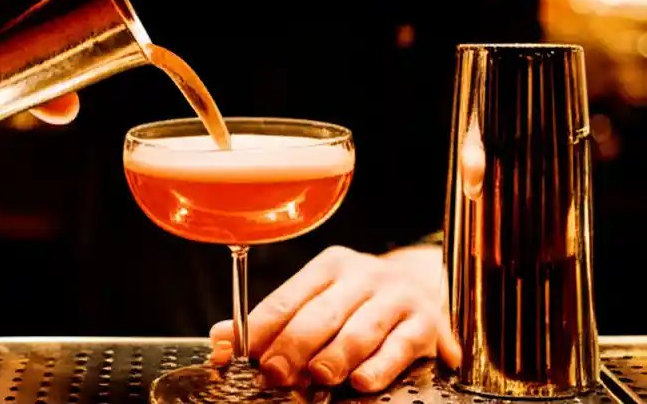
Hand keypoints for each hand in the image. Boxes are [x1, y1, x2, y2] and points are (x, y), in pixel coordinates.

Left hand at [208, 245, 458, 393]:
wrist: (424, 291)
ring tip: (317, 377)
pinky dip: (380, 366)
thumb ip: (275, 321)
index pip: (289, 297)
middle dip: (294, 346)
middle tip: (274, 372)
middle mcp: (364, 276)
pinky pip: (400, 347)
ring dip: (335, 356)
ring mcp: (397, 298)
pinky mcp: (425, 324)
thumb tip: (220, 340)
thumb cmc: (360, 302)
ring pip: (360, 330)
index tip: (241, 354)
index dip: (262, 328)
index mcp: (330, 266)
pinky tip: (362, 381)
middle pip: (321, 314)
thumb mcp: (319, 299)